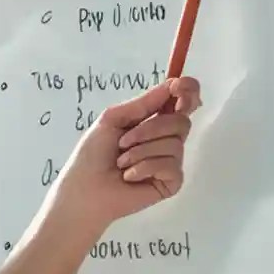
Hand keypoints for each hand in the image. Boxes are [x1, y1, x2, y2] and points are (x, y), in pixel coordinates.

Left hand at [48, 77, 202, 230]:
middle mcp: (166, 139)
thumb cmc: (93, 154)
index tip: (180, 89)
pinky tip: (129, 176)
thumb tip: (173, 84)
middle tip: (124, 141)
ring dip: (141, 151)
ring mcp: (170, 161)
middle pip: (182, 121)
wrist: (85, 189)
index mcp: (154, 120)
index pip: (183, 101)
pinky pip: (171, 166)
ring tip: (121, 163)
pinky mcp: (171, 182)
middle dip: (151, 129)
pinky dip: (145, 168)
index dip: (188, 91)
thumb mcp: (114, 119)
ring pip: (175, 144)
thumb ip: (144, 102)